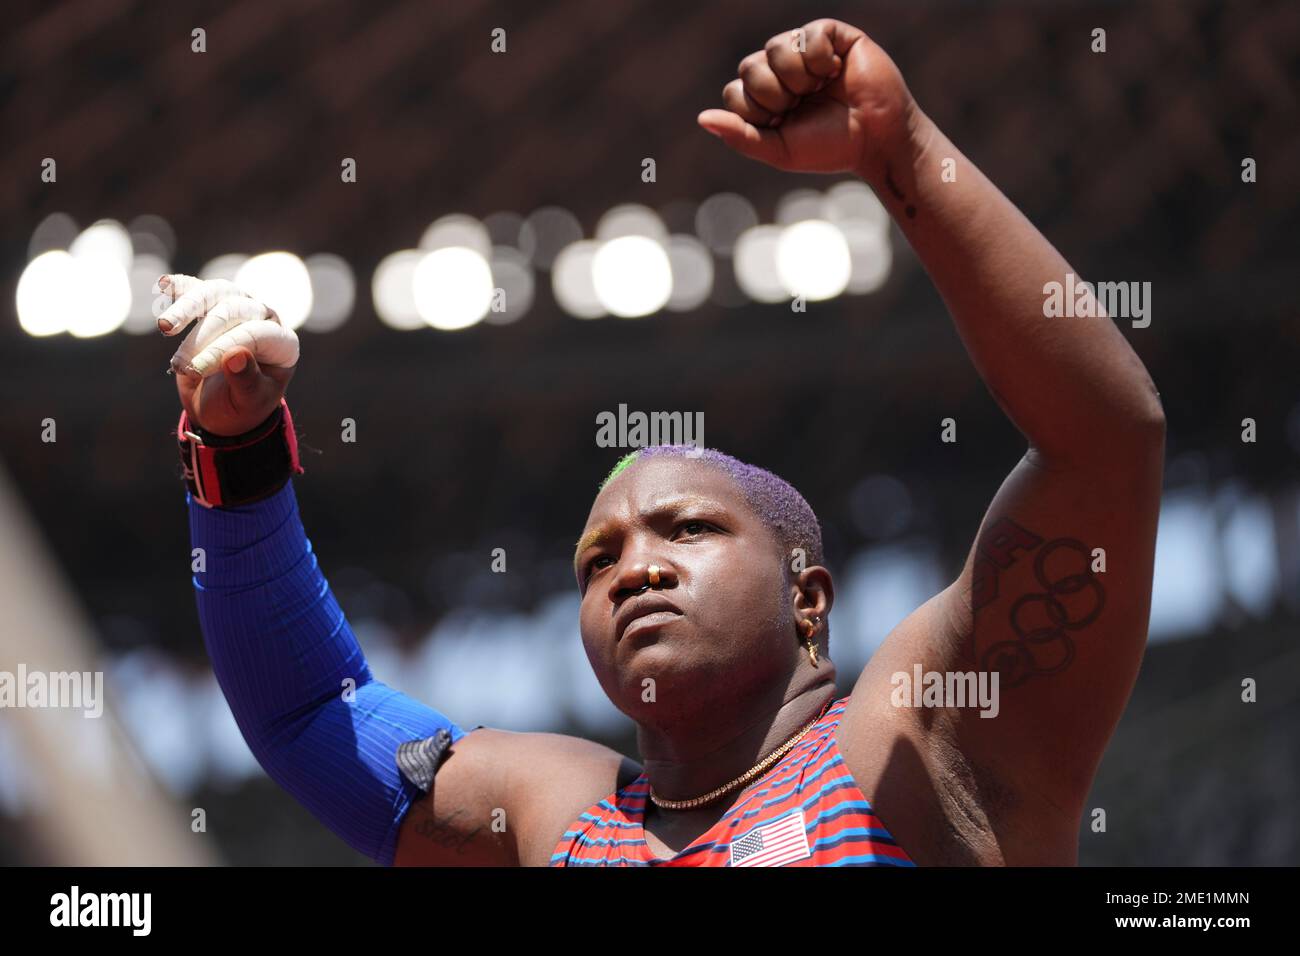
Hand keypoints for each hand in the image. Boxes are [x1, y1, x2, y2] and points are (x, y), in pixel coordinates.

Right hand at [157, 274, 298, 436]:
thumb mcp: (247, 403)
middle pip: (233, 309)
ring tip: (164, 326)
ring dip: (186, 307)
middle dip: (202, 335)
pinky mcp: (212, 304)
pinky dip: (180, 287)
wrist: (224, 407)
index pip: (255, 335)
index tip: (195, 371)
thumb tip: (235, 355)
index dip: (223, 349)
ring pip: (214, 292)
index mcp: (283, 344)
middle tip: (181, 367)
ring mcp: (240, 307)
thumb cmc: (242, 406)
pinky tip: (163, 285)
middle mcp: (265, 319)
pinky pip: (196, 289)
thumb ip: (246, 381)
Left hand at [697, 19, 920, 182]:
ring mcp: (804, 51)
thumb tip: (701, 118)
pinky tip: (837, 70)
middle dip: (775, 95)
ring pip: (774, 47)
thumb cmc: (830, 147)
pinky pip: (808, 34)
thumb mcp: (779, 150)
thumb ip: (740, 135)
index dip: (756, 111)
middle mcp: (781, 72)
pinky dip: (821, 58)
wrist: (877, 139)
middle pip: (749, 68)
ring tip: (821, 88)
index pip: (735, 93)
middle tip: (803, 105)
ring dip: (798, 77)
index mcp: (766, 98)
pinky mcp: (831, 35)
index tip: (783, 123)